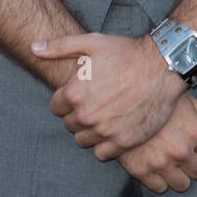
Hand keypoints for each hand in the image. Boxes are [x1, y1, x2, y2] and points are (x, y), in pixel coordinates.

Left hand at [33, 31, 184, 158]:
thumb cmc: (127, 53)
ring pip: (83, 140)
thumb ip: (60, 47)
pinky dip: (105, 145)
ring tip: (104, 117)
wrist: (162, 67)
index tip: (80, 93)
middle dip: (78, 115)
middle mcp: (86, 115)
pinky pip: (102, 154)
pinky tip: (114, 130)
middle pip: (69, 124)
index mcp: (74, 93)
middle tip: (95, 104)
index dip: (66, 100)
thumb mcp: (92, 42)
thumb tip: (34, 47)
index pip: (56, 107)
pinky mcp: (123, 142)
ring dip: (90, 131)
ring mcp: (105, 131)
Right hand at [116, 94, 196, 192]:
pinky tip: (156, 165)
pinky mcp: (141, 170)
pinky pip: (160, 188)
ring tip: (171, 161)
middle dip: (196, 163)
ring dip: (180, 175)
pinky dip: (160, 179)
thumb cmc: (158, 94)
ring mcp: (161, 163)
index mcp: (196, 132)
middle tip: (185, 152)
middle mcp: (181, 151)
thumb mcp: (188, 101)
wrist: (119, 96)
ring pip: (183, 185)